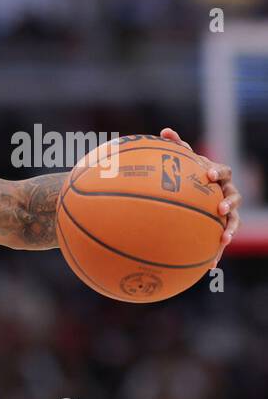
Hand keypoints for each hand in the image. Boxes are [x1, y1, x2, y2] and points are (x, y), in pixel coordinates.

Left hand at [160, 128, 239, 263]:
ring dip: (230, 228)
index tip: (206, 174)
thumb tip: (165, 130)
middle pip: (234, 195)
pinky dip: (218, 252)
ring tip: (224, 238)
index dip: (215, 171)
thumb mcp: (184, 162)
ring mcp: (227, 211)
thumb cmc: (190, 175)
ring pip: (233, 219)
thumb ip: (176, 147)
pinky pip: (222, 240)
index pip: (221, 171)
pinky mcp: (223, 227)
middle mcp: (226, 192)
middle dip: (228, 201)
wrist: (199, 194)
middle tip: (219, 206)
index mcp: (217, 176)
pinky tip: (211, 267)